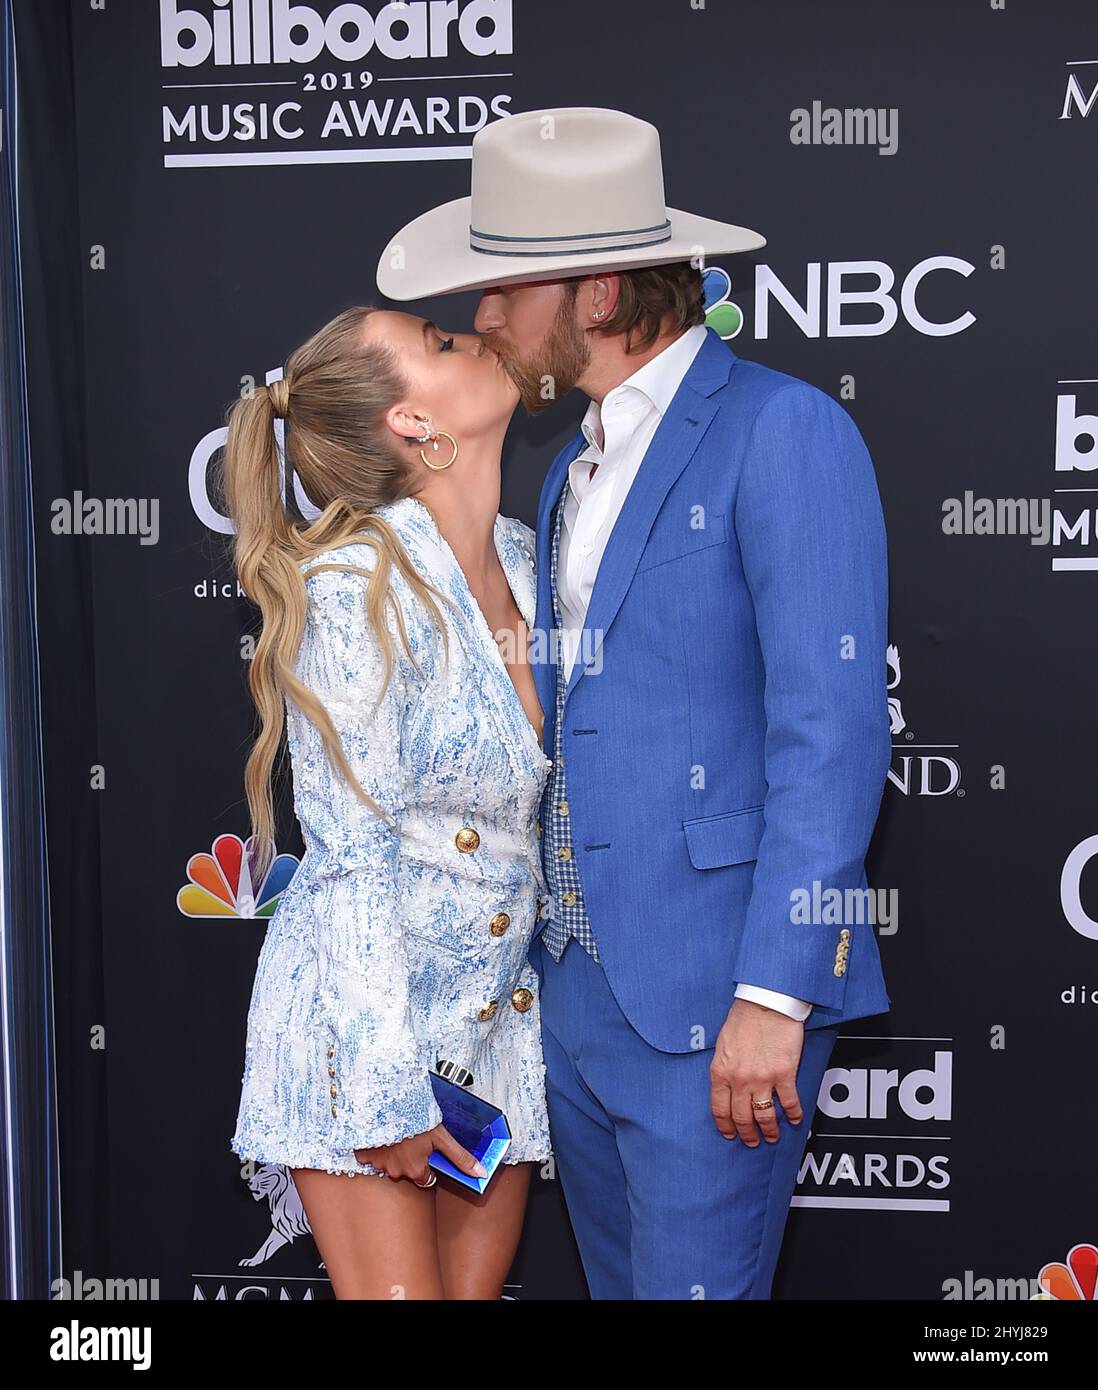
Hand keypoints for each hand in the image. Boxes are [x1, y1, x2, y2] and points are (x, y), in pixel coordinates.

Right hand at [354, 1123, 487, 1184]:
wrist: (387, 1104)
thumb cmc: (416, 1120)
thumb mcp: (442, 1137)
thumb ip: (460, 1157)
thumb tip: (480, 1173)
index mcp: (416, 1170)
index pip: (425, 1178)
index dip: (428, 1165)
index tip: (426, 1152)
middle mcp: (396, 1171)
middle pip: (406, 1170)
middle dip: (409, 1158)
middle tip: (412, 1138)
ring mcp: (378, 1164)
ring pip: (388, 1163)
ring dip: (392, 1152)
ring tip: (398, 1133)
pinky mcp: (363, 1154)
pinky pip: (369, 1155)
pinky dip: (375, 1147)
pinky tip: (382, 1135)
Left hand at [710, 997, 805, 1145]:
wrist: (766, 1003)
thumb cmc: (744, 1017)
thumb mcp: (723, 1044)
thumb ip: (724, 1067)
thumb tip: (727, 1082)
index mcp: (721, 1071)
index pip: (719, 1109)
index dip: (725, 1126)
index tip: (729, 1134)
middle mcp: (740, 1079)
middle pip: (742, 1117)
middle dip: (747, 1134)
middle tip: (752, 1141)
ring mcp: (762, 1079)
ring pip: (764, 1116)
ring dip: (769, 1130)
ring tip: (772, 1136)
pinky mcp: (784, 1075)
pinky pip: (788, 1103)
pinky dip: (792, 1115)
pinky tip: (794, 1119)